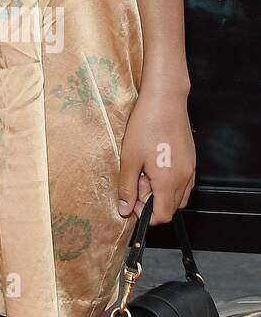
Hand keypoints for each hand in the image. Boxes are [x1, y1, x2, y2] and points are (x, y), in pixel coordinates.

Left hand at [117, 89, 195, 223]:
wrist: (165, 100)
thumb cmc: (146, 126)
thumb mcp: (129, 158)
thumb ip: (127, 186)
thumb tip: (124, 209)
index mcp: (169, 182)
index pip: (162, 216)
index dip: (145, 214)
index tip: (131, 202)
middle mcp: (185, 179)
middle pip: (171, 208)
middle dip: (152, 202)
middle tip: (135, 181)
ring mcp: (191, 169)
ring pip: (179, 196)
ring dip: (161, 192)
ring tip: (144, 171)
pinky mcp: (192, 160)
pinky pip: (184, 182)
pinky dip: (170, 182)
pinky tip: (154, 164)